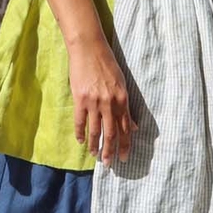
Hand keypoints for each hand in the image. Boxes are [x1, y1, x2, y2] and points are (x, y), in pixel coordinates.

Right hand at [68, 34, 135, 164]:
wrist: (89, 48)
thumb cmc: (107, 64)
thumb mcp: (122, 84)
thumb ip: (126, 107)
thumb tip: (132, 126)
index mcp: (122, 99)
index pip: (125, 128)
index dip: (125, 145)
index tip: (124, 157)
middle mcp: (110, 103)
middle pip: (111, 133)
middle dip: (111, 151)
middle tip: (110, 164)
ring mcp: (94, 102)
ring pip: (95, 130)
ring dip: (95, 145)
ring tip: (95, 156)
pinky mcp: (80, 99)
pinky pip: (80, 121)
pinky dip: (80, 133)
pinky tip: (81, 141)